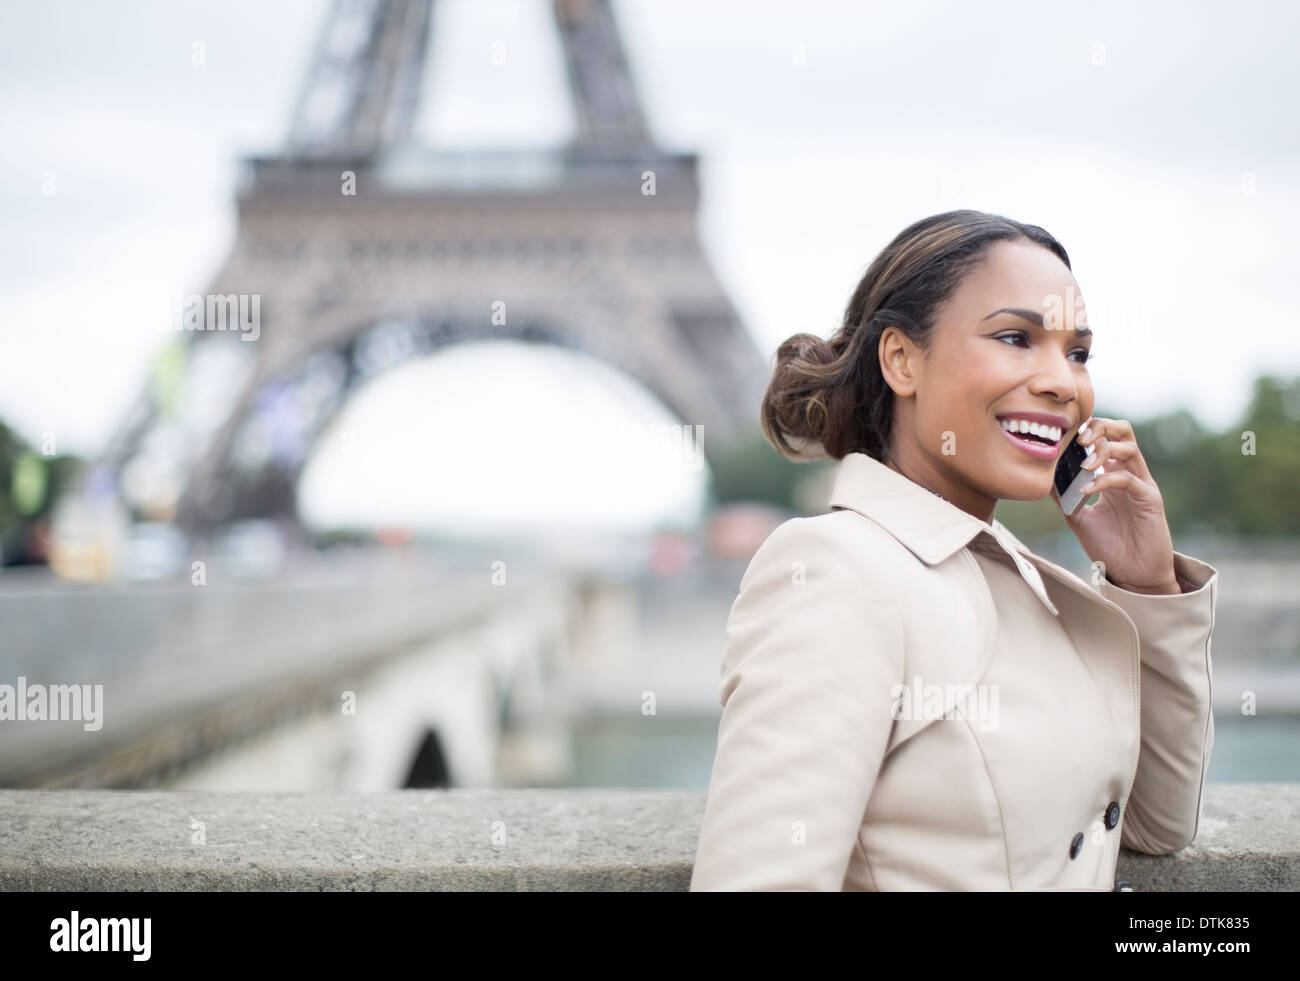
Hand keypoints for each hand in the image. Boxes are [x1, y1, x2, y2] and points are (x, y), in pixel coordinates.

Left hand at [1050, 416, 1179, 594]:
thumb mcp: (1077, 517)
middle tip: (1078, 437)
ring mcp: (1142, 484)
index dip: (1086, 429)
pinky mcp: (1150, 499)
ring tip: (1082, 467)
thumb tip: (1040, 477)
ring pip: (1129, 448)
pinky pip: (1128, 479)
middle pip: (1123, 431)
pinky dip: (1105, 481)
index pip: (1104, 438)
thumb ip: (1063, 495)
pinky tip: (1086, 491)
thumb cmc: (1109, 546)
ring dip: (1102, 451)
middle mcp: (1129, 473)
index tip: (1062, 433)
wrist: (1133, 576)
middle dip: (1100, 426)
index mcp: (1112, 474)